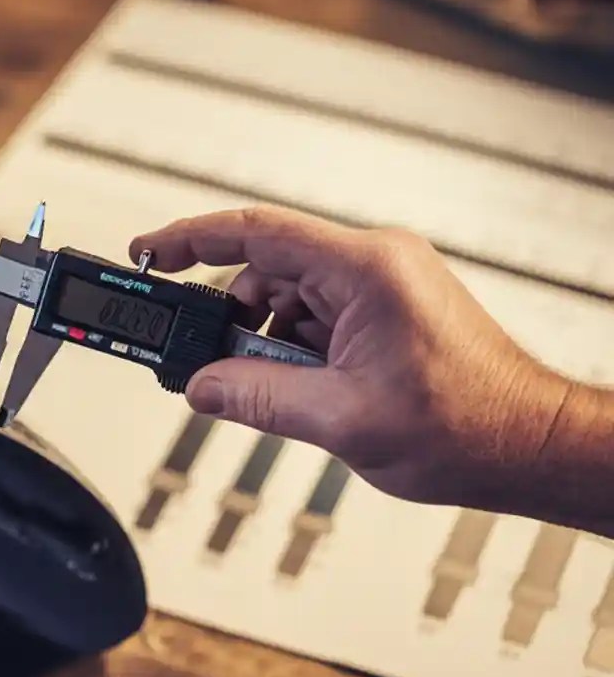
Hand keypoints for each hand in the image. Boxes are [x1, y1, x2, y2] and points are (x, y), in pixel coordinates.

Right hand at [131, 206, 612, 533]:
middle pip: (266, 271)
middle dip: (235, 322)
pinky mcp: (384, 307)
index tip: (148, 252)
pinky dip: (295, 351)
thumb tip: (201, 386)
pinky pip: (314, 316)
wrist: (528, 446)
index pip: (255, 230)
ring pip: (288, 299)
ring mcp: (381, 284)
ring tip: (289, 394)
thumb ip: (255, 398)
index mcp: (365, 268)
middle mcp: (373, 263)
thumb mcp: (340, 419)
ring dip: (269, 344)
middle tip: (220, 370)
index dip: (190, 238)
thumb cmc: (469, 424)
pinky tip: (308, 390)